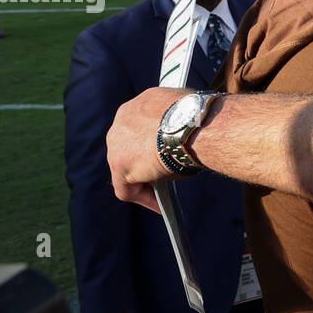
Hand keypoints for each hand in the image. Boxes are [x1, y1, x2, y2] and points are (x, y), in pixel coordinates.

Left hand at [106, 86, 188, 211]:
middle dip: (144, 162)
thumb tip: (176, 144)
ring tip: (163, 194)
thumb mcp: (181, 118)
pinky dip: (142, 198)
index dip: (150, 146)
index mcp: (137, 106)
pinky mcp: (119, 165)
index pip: (139, 130)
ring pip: (126, 168)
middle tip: (162, 174)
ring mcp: (116, 144)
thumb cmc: (196, 120)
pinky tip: (159, 205)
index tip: (163, 156)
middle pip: (129, 148)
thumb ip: (171, 129)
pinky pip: (126, 188)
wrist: (192, 125)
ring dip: (144, 180)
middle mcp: (121, 121)